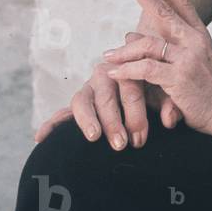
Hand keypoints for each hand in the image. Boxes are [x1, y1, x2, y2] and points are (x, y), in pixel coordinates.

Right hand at [34, 32, 183, 148]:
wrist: (153, 85)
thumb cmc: (162, 93)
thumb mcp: (169, 96)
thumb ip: (170, 105)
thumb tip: (168, 121)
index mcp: (129, 66)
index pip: (130, 87)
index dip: (135, 114)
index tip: (139, 139)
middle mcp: (106, 74)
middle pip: (106, 95)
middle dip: (113, 121)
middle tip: (121, 144)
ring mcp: (90, 88)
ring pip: (82, 100)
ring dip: (87, 119)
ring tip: (93, 137)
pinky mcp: (79, 103)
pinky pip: (62, 112)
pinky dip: (52, 123)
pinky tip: (41, 137)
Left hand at [102, 0, 211, 137]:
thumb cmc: (206, 86)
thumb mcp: (188, 59)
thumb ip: (162, 45)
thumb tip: (130, 33)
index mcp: (198, 32)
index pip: (179, 0)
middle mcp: (194, 40)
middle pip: (164, 10)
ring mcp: (187, 58)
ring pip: (148, 44)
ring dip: (124, 50)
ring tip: (108, 56)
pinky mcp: (179, 78)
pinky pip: (146, 69)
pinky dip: (127, 71)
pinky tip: (114, 73)